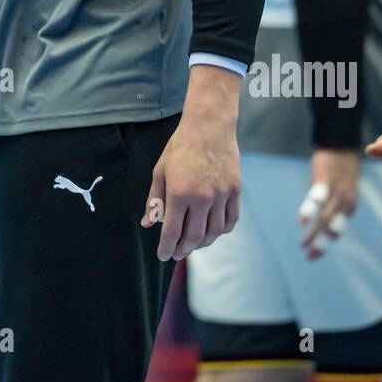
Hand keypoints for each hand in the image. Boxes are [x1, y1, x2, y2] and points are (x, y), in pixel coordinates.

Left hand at [142, 65, 240, 260]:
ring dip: (203, 244)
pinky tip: (212, 231)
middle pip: (195, 237)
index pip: (172, 231)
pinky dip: (221, 231)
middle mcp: (202, 197)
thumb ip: (155, 200)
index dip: (166, 247)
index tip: (163, 255)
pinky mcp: (235, 191)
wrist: (209, 126)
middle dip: (184, 250)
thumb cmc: (180, 147)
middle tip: (177, 254)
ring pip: (214, 232)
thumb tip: (147, 223)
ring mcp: (221, 195)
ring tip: (193, 244)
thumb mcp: (160, 171)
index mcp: (179, 192)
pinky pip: (231, 220)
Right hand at [298, 150, 358, 258]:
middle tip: (310, 257)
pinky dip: (310, 210)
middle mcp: (345, 201)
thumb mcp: (342, 187)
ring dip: (314, 233)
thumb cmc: (340, 165)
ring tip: (303, 245)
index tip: (313, 255)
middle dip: (321, 244)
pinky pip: (318, 198)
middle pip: (331, 228)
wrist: (341, 142)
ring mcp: (336, 191)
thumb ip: (334, 203)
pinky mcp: (326, 179)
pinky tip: (303, 221)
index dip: (325, 243)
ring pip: (325, 217)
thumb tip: (324, 219)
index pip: (336, 230)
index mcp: (349, 205)